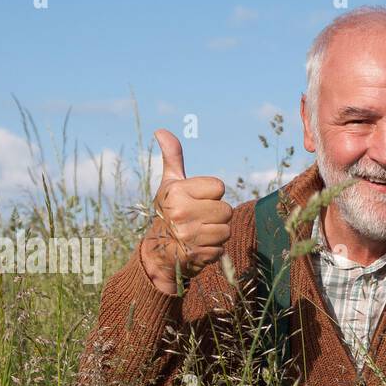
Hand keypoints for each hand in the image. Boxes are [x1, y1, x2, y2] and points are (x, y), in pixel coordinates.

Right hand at [141, 128, 232, 294]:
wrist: (158, 253)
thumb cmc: (168, 212)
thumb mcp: (170, 185)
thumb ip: (172, 158)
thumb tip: (161, 130)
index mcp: (177, 192)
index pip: (218, 187)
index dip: (211, 194)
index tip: (196, 201)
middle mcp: (182, 212)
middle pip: (226, 209)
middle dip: (216, 215)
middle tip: (198, 220)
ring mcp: (190, 235)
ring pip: (226, 230)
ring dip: (216, 233)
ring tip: (199, 233)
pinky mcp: (198, 255)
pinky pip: (222, 249)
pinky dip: (213, 250)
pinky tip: (198, 247)